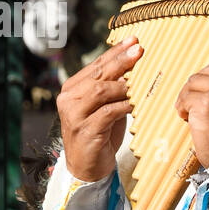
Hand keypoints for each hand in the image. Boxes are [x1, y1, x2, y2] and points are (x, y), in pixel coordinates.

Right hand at [57, 36, 142, 182]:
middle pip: (98, 75)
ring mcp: (74, 115)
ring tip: (139, 84)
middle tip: (140, 51)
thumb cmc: (100, 133)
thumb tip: (134, 64)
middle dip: (121, 61)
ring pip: (100, 91)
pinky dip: (124, 106)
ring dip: (123, 86)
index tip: (133, 41)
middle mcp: (68, 99)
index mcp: (72, 89)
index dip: (115, 53)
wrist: (87, 167)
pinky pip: (108, 112)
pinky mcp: (84, 130)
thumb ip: (114, 87)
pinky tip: (135, 105)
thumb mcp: (106, 105)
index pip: (96, 66)